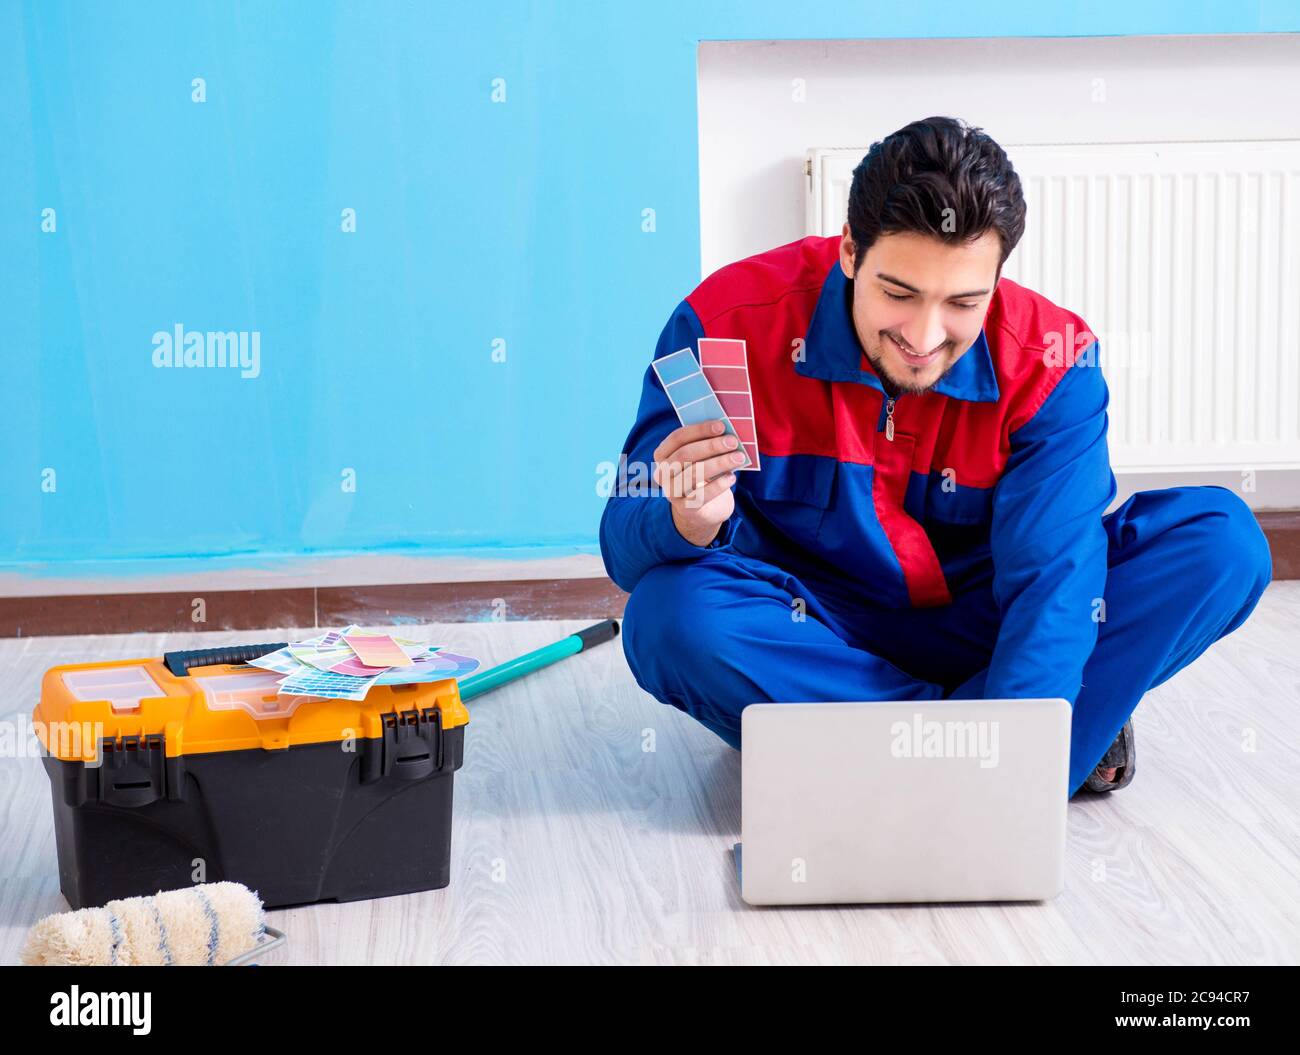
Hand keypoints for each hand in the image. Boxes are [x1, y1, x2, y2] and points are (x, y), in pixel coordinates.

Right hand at [652, 420, 744, 547]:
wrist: (702, 510)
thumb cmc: (703, 475)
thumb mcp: (701, 459)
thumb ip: (706, 444)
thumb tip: (726, 431)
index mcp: (663, 455)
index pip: (677, 438)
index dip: (699, 430)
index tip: (721, 426)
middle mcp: (662, 473)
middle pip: (685, 455)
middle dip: (711, 446)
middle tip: (733, 441)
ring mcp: (671, 492)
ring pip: (693, 474)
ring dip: (719, 463)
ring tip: (738, 458)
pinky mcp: (684, 509)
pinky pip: (701, 495)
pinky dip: (718, 485)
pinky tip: (732, 477)